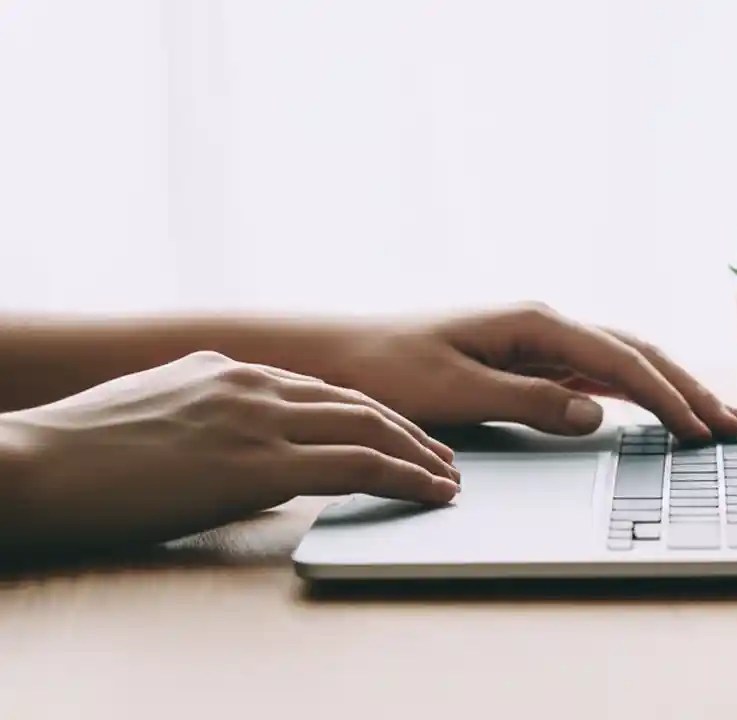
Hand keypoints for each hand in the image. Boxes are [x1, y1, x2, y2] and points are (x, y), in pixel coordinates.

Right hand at [0, 351, 458, 552]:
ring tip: (450, 477)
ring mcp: (257, 418)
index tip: (393, 429)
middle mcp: (250, 382)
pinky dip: (406, 476)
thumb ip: (202, 415)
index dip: (366, 411)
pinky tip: (432, 491)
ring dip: (419, 453)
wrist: (32, 465)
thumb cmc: (75, 452)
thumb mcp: (150, 412)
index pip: (319, 387)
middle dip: (407, 428)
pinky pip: (358, 463)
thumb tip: (230, 446)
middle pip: (356, 400)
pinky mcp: (259, 461)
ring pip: (369, 426)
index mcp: (224, 368)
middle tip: (442, 453)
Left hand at [327, 304, 736, 440]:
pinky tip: (656, 409)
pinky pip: (597, 375)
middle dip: (687, 388)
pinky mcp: (529, 361)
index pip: (620, 360)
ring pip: (623, 362)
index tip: (701, 429)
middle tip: (733, 426)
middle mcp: (544, 325)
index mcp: (533, 323)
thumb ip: (529, 401)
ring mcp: (539, 342)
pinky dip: (635, 393)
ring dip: (669, 388)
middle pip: (636, 353)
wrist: (339, 354)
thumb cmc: (387, 369)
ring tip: (713, 417)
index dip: (666, 396)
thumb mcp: (455, 390)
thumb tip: (597, 416)